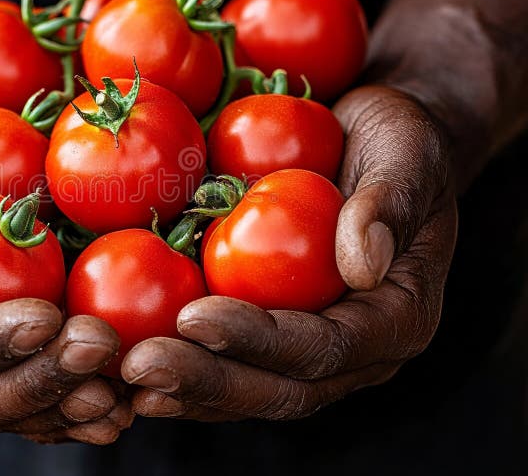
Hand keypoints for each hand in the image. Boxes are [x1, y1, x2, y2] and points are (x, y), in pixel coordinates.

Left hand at [124, 85, 457, 420]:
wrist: (373, 142)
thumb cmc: (397, 143)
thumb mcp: (408, 153)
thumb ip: (389, 204)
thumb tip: (363, 264)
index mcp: (396, 318)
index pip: (324, 347)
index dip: (258, 339)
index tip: (193, 316)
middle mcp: (352, 350)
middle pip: (278, 387)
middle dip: (206, 379)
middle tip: (140, 366)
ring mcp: (308, 345)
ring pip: (244, 388)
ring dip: (182, 386)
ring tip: (122, 375)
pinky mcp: (270, 330)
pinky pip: (225, 360)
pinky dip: (180, 364)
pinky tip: (126, 359)